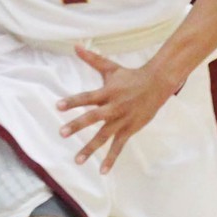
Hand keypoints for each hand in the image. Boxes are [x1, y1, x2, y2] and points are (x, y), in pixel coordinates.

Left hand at [56, 46, 174, 172]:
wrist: (158, 84)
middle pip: (93, 117)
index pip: (87, 97)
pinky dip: (111, 159)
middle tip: (62, 133)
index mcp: (107, 92)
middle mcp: (113, 107)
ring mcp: (122, 120)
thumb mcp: (110, 68)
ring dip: (90, 148)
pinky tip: (103, 171)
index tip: (58, 106)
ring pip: (104, 136)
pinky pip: (119, 146)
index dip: (73, 101)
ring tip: (77, 160)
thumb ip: (92, 59)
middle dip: (77, 125)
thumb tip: (75, 46)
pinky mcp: (129, 130)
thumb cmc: (130, 76)